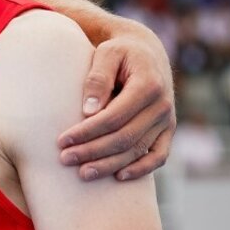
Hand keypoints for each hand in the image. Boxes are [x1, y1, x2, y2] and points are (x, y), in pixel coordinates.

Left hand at [58, 24, 173, 180]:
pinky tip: (118, 176)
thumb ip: (97, 78)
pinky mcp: (167, 130)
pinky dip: (141, 169)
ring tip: (82, 173)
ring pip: (138, 150)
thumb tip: (88, 110)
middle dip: (93, 151)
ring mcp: (166, 120)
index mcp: (148, 85)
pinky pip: (159, 156)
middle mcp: (162, 105)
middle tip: (65, 159)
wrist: (146, 52)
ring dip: (109, 164)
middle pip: (124, 137)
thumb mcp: (107, 54)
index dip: (87, 132)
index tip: (62, 140)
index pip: (113, 117)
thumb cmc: (120, 53)